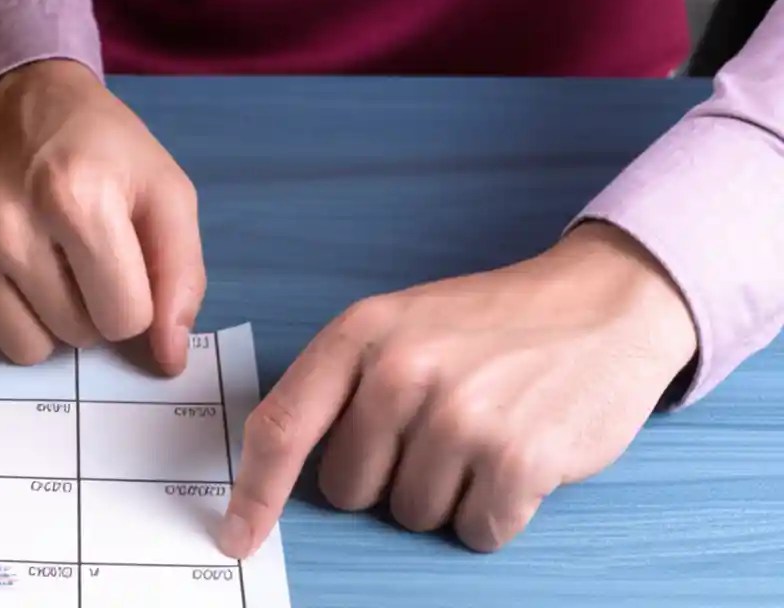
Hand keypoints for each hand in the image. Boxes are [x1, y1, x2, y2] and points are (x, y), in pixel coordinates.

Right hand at [0, 59, 204, 371]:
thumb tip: (170, 360)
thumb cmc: (103, 148)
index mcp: (76, 199)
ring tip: (51, 263)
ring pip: (26, 349)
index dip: (136, 297)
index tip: (126, 259)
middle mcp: (7, 224)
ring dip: (50, 319)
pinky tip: (12, 258)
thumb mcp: (166, 193)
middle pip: (77, 336)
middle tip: (86, 253)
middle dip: (94, 307)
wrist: (19, 96)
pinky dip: (6, 307)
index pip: (124, 319)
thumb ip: (182, 277)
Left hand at [219, 222, 696, 554]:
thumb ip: (341, 385)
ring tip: (484, 431)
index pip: (282, 426)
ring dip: (447, 493)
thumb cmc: (490, 325)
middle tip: (437, 427)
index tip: (238, 536)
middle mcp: (401, 372)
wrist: (602, 303)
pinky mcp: (519, 458)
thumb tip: (281, 471)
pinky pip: (476, 531)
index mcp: (359, 334)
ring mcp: (461, 416)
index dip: (255, 493)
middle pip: (349, 489)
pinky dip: (495, 512)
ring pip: (412, 514)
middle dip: (387, 477)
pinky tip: (517, 457)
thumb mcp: (399, 326)